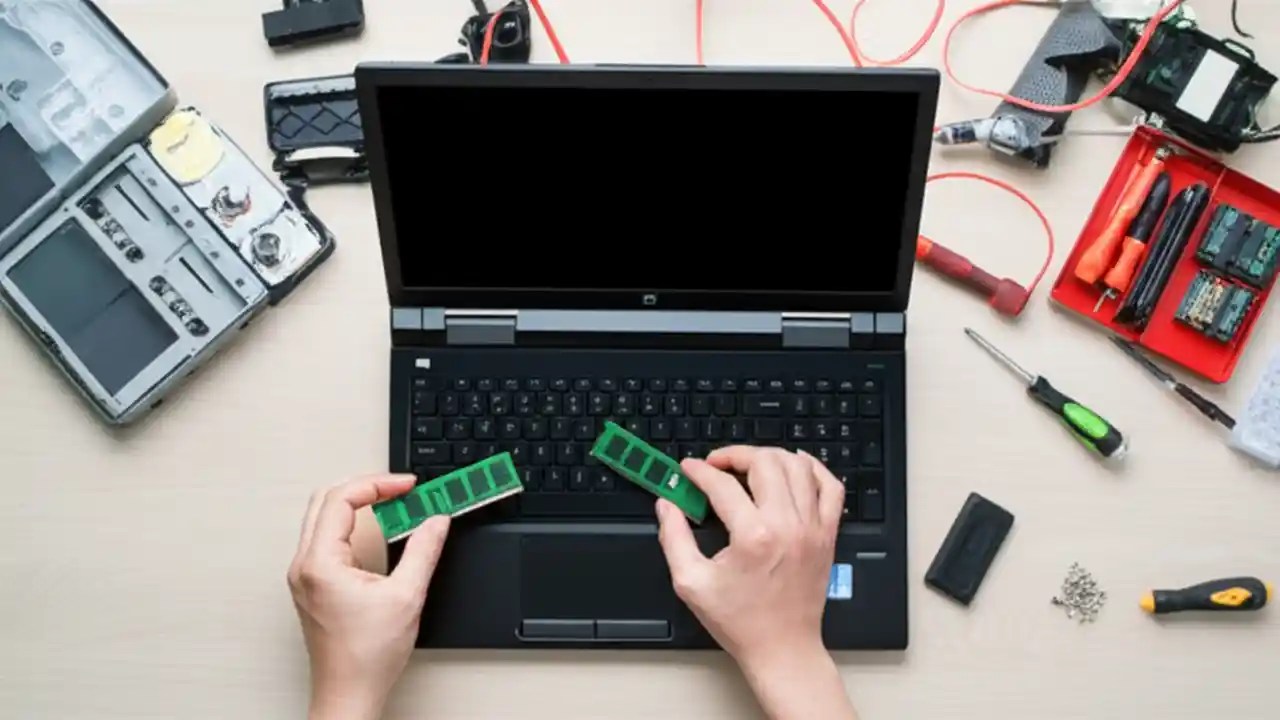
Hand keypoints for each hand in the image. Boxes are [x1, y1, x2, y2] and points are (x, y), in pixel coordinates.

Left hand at [287, 474, 449, 719]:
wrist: (348, 693)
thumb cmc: (366, 657)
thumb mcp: (407, 597)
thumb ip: (424, 551)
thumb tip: (436, 520)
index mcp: (321, 563)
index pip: (342, 499)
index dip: (378, 484)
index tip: (407, 486)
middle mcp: (305, 565)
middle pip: (326, 500)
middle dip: (366, 486)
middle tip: (400, 488)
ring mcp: (306, 575)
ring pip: (323, 517)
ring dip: (357, 504)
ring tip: (393, 504)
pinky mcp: (313, 585)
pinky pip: (326, 538)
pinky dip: (351, 524)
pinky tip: (378, 530)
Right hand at [656, 447, 856, 719]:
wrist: (782, 649)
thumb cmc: (739, 621)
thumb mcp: (691, 583)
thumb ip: (674, 537)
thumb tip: (666, 504)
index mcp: (752, 537)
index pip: (722, 484)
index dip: (699, 471)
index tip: (688, 469)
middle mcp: (787, 525)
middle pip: (765, 462)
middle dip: (735, 454)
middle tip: (717, 464)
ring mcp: (812, 528)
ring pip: (797, 466)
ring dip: (769, 457)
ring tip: (749, 465)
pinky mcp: (827, 535)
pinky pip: (830, 486)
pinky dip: (813, 469)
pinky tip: (794, 467)